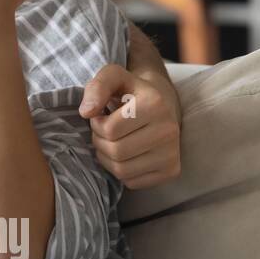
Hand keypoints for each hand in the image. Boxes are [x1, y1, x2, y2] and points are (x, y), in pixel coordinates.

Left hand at [80, 64, 182, 188]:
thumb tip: (86, 112)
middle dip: (100, 142)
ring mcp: (173, 153)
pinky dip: (120, 171)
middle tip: (105, 131)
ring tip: (113, 141)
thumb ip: (97, 87)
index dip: (96, 124)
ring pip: (122, 170)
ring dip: (107, 158)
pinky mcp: (171, 171)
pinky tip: (125, 154)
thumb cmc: (130, 91)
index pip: (109, 129)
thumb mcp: (112, 77)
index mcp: (155, 104)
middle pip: (115, 152)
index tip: (101, 116)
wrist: (162, 104)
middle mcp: (169, 130)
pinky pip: (132, 182)